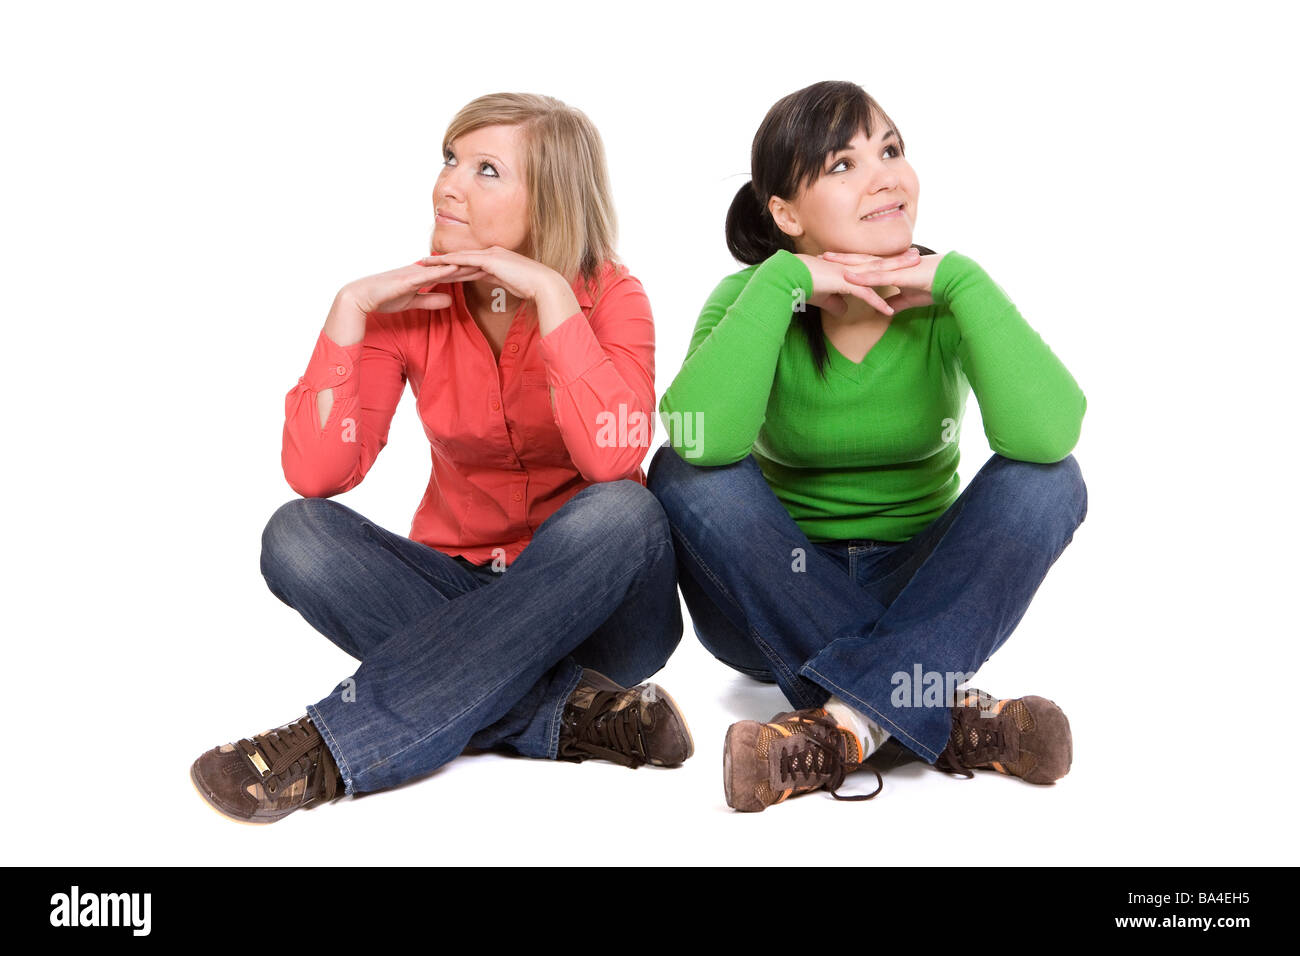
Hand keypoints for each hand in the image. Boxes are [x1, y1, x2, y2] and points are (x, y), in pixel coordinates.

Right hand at [341, 257, 487, 314]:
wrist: (361, 296)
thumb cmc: (384, 297)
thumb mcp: (414, 302)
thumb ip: (431, 300)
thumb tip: (449, 300)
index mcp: (424, 276)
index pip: (452, 273)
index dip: (470, 272)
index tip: (488, 271)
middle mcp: (422, 270)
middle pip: (452, 267)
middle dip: (472, 266)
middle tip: (493, 264)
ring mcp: (415, 272)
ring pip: (444, 268)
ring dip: (462, 266)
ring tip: (482, 263)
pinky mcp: (407, 278)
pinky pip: (428, 274)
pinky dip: (442, 271)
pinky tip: (455, 267)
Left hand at [423, 246, 566, 302]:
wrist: (542, 283)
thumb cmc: (530, 286)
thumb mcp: (508, 282)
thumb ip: (496, 278)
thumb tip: (485, 279)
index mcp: (496, 257)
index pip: (470, 260)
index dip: (453, 263)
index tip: (439, 266)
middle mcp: (491, 252)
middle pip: (461, 256)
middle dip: (442, 260)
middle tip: (423, 261)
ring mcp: (490, 254)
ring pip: (460, 257)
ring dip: (441, 260)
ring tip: (423, 262)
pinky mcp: (490, 260)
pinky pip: (466, 260)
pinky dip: (451, 261)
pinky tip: (438, 264)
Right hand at [796, 247, 920, 315]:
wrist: (788, 278)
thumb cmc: (802, 285)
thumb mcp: (822, 296)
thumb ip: (834, 302)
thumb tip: (843, 310)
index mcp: (845, 266)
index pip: (871, 262)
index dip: (886, 260)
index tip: (901, 258)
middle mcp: (849, 267)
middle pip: (879, 263)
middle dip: (899, 261)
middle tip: (917, 257)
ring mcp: (848, 274)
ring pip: (877, 274)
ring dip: (896, 276)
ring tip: (914, 279)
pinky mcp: (843, 284)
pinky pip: (865, 294)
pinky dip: (877, 303)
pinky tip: (889, 311)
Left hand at [826, 248, 941, 312]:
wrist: (954, 280)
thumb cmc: (935, 287)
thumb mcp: (912, 298)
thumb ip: (899, 301)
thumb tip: (888, 309)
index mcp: (893, 267)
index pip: (867, 262)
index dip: (850, 261)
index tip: (833, 260)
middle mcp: (891, 264)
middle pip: (861, 259)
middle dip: (841, 258)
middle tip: (821, 256)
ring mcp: (895, 267)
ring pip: (865, 264)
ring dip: (846, 263)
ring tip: (828, 261)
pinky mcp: (901, 275)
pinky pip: (878, 276)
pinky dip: (863, 277)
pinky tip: (849, 277)